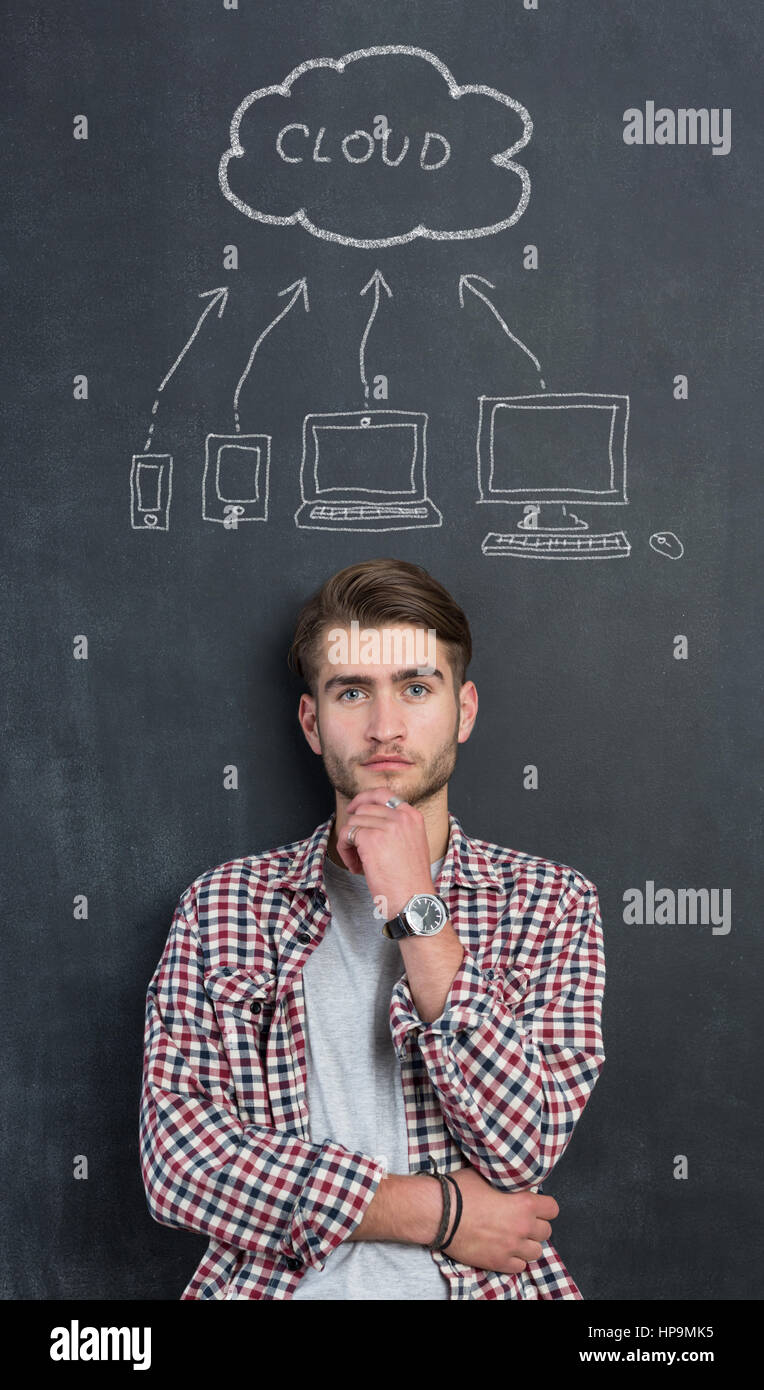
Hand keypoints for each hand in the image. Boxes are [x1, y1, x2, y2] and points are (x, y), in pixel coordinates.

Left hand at [337, 790, 435, 918]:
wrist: (414, 901)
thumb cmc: (411, 880)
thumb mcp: (412, 843)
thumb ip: (396, 827)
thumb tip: (369, 819)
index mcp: (412, 816)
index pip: (383, 794)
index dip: (363, 799)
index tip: (353, 810)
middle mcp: (401, 817)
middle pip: (363, 808)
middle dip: (355, 828)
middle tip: (357, 849)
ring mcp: (386, 826)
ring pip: (352, 822)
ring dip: (349, 842)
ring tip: (359, 862)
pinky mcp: (371, 839)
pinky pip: (346, 835)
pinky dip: (345, 851)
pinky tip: (356, 867)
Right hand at [435, 1166, 558, 1275]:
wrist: (440, 1212)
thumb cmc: (460, 1190)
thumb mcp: (488, 1176)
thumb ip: (508, 1183)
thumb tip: (514, 1182)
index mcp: (524, 1204)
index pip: (553, 1209)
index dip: (544, 1207)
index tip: (536, 1206)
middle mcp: (522, 1227)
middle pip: (546, 1232)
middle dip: (536, 1226)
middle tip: (522, 1221)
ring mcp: (511, 1247)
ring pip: (535, 1252)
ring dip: (527, 1244)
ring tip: (514, 1237)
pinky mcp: (498, 1262)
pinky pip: (519, 1267)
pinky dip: (515, 1259)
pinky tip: (505, 1249)